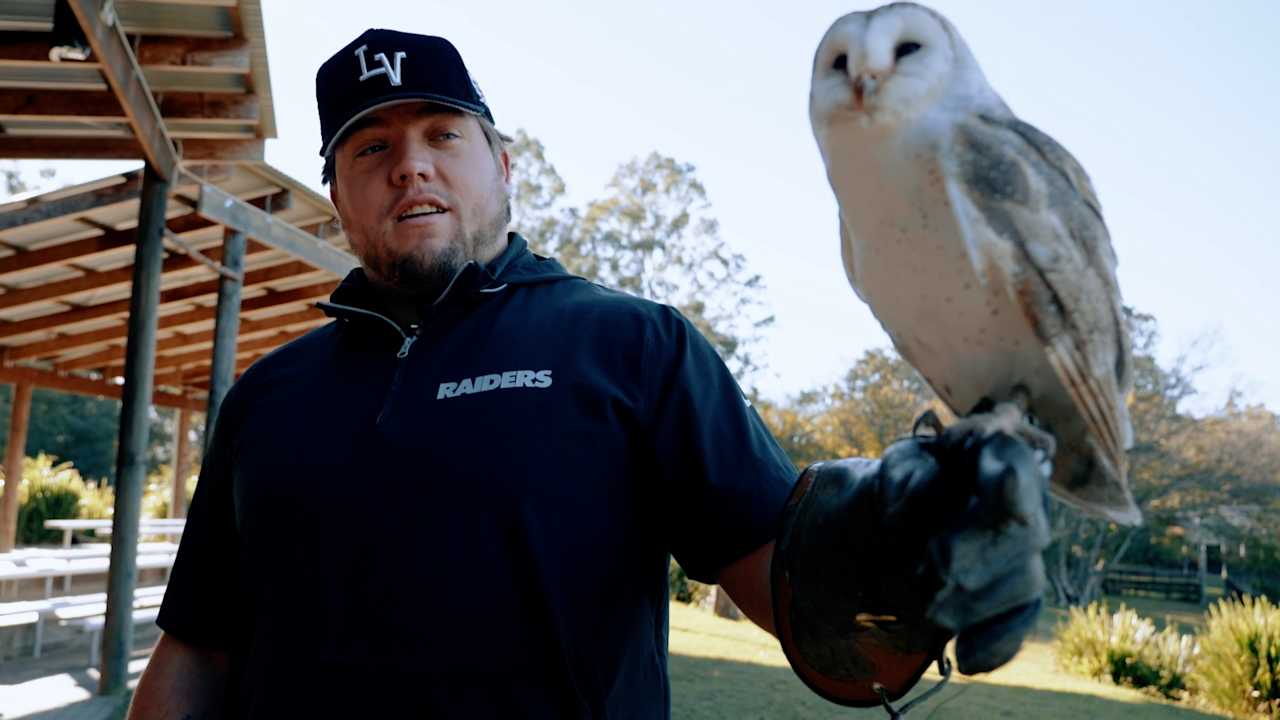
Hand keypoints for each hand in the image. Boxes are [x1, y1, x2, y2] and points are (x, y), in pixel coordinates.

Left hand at [772, 406, 1050, 707]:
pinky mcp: (1013, 605)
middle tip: (937, 563)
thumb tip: (930, 489)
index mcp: (995, 459)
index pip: (1016, 462)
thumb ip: (911, 476)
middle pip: (1025, 531)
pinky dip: (992, 646)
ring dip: (969, 598)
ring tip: (922, 603)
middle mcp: (1023, 508)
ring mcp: (1023, 559)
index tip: (993, 484)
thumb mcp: (894, 471)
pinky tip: (965, 657)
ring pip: (1023, 583)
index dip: (1009, 476)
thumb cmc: (899, 491)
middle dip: (979, 551)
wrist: (885, 537)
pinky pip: (1016, 629)